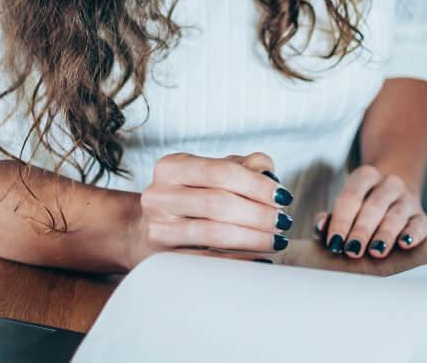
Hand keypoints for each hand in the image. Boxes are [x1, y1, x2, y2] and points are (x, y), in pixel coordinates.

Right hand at [132, 152, 293, 263]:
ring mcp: (158, 228)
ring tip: (276, 240)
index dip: (257, 185)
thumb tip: (269, 173)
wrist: (144, 228)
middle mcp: (159, 196)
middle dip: (259, 214)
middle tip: (283, 222)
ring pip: (214, 233)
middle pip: (218, 203)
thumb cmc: (190, 195)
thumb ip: (244, 166)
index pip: (220, 172)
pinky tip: (260, 258)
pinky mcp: (163, 258)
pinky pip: (207, 261)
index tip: (283, 197)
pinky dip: (238, 260)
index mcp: (172, 167)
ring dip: (254, 238)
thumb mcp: (211, 172)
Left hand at [317, 164, 426, 259]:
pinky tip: (404, 244)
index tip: (334, 243)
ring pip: (397, 215)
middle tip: (352, 250)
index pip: (351, 196)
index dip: (341, 220)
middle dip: (362, 230)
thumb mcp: (345, 205)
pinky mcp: (422, 216)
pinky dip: (413, 234)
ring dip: (385, 234)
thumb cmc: (361, 206)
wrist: (393, 195)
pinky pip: (420, 224)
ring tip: (375, 252)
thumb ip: (329, 218)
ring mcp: (408, 199)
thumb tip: (320, 227)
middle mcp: (389, 183)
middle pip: (374, 206)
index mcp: (366, 176)